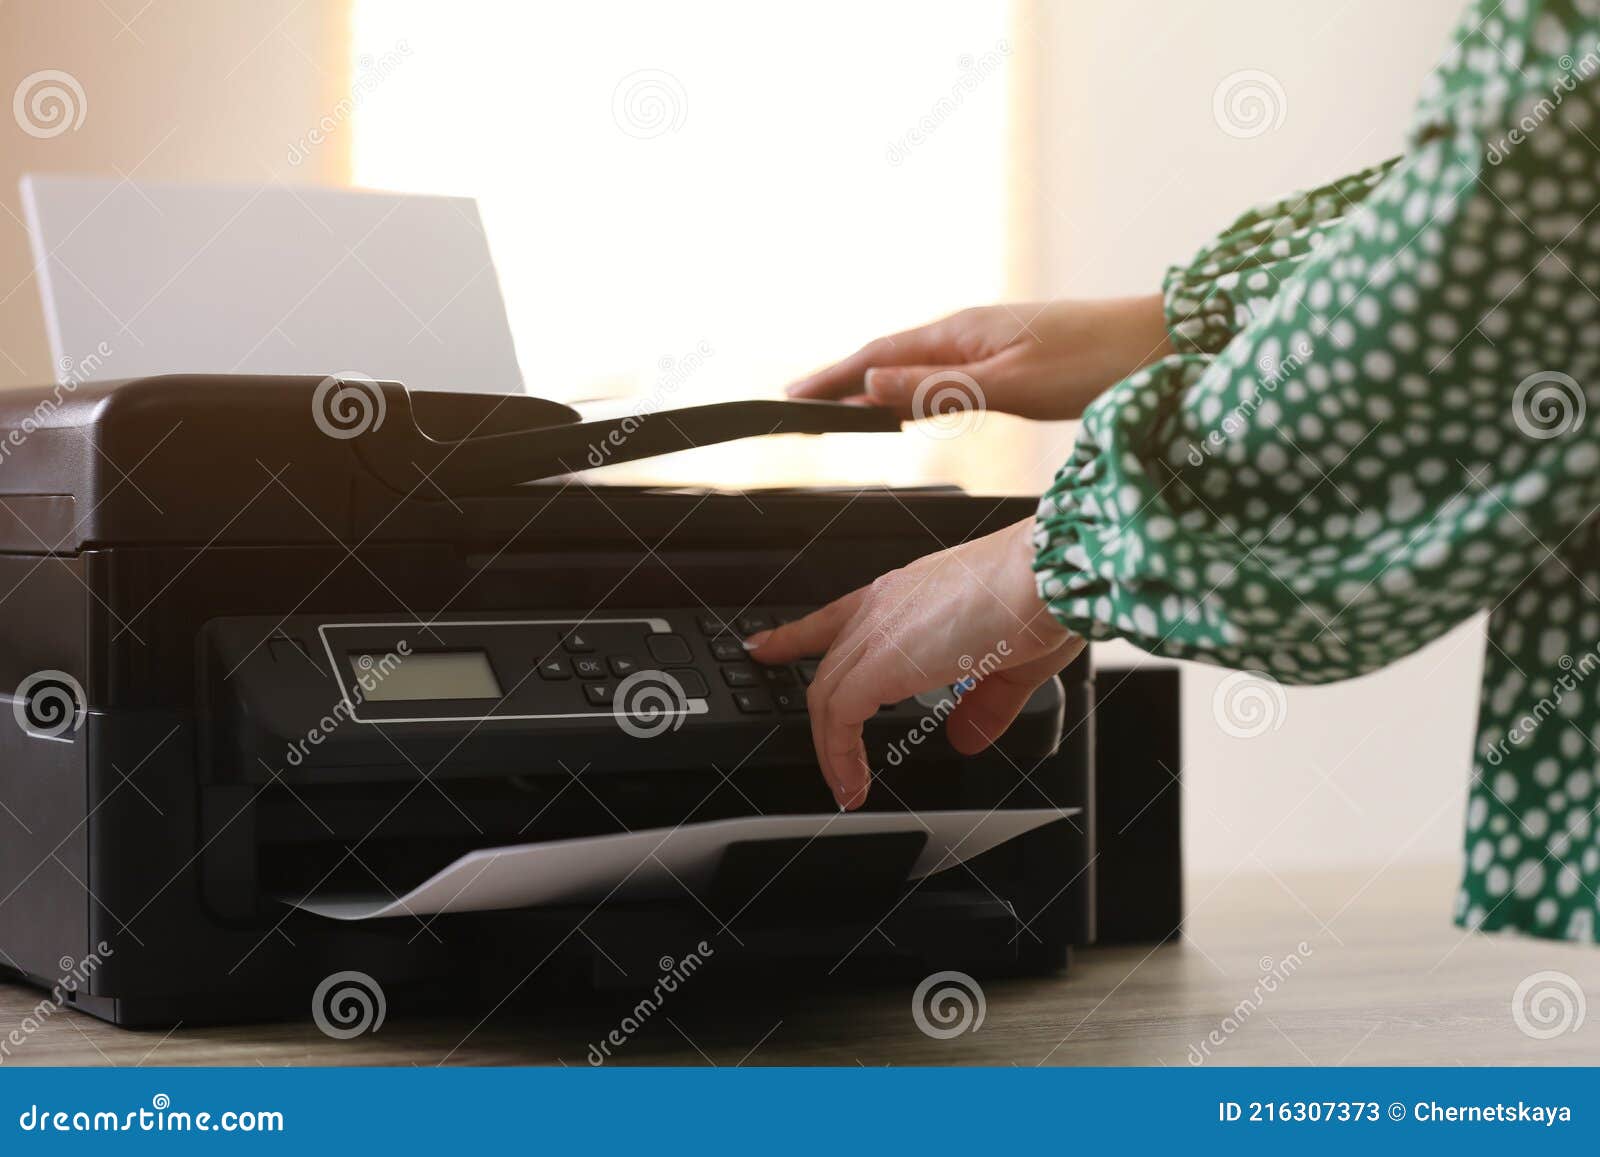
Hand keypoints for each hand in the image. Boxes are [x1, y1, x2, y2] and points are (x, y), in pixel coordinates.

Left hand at [744, 517, 1084, 809]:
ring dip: (830, 745)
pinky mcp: (879, 660)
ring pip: (827, 692)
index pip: (838, 615)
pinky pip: (838, 716)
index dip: (798, 636)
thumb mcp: (1009, 664)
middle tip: (810, 738)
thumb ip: (982, 705)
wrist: (1049, 576)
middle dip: (807, 701)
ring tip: (846, 785)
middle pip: (828, 661)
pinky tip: (852, 784)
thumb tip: (964, 738)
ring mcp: (878, 629)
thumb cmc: (1042, 600)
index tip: (766, 646)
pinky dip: (839, 755)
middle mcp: (884, 605)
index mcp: (910, 593)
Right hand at [785, 296, 1171, 420]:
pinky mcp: (1016, 353)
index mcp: (963, 333)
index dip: (834, 377)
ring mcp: (994, 339)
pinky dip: (916, 384)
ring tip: (843, 401)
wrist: (1168, 342)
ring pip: (919, 363)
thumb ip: (940, 389)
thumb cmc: (1099, 361)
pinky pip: (947, 369)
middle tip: (801, 400)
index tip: (793, 395)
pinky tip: (917, 397)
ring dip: (877, 381)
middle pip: (891, 356)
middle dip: (844, 377)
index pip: (879, 357)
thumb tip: (872, 386)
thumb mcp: (1012, 385)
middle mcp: (972, 330)